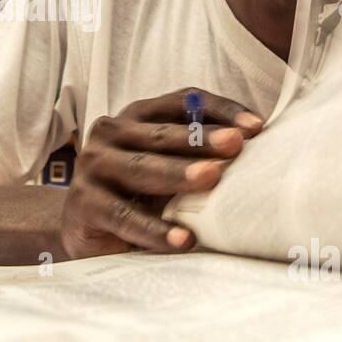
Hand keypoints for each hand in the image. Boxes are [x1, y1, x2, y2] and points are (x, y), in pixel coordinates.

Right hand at [60, 87, 263, 258]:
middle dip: (202, 139)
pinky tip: (184, 239)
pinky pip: (124, 216)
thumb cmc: (136, 193)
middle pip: (162, 133)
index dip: (218, 110)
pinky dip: (155, 229)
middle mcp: (110, 132)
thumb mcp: (166, 167)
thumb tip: (258, 150)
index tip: (255, 126)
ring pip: (141, 168)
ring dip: (178, 174)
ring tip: (212, 178)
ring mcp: (93, 166)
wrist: (85, 230)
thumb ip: (196, 155)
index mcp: (136, 116)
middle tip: (237, 144)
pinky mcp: (83, 203)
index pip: (181, 102)